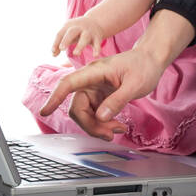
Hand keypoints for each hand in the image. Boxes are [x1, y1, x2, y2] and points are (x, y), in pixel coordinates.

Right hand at [38, 47, 164, 140]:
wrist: (151, 60)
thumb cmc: (144, 66)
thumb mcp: (135, 84)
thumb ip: (118, 100)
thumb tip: (100, 117)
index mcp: (95, 72)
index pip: (69, 83)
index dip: (55, 98)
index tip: (44, 111)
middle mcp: (90, 81)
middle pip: (77, 107)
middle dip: (90, 125)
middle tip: (110, 135)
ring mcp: (94, 89)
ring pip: (85, 114)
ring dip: (98, 127)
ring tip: (119, 130)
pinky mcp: (100, 97)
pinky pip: (94, 114)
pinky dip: (103, 124)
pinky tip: (118, 126)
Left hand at [52, 15, 109, 64]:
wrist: (95, 21)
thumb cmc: (77, 31)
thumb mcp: (67, 34)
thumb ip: (59, 44)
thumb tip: (53, 54)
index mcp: (69, 26)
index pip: (60, 33)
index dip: (56, 42)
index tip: (53, 51)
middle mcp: (79, 27)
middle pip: (72, 32)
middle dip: (66, 40)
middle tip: (62, 49)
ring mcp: (89, 32)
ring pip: (84, 37)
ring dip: (80, 45)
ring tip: (76, 53)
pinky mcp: (97, 37)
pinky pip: (97, 43)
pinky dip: (97, 49)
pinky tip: (95, 55)